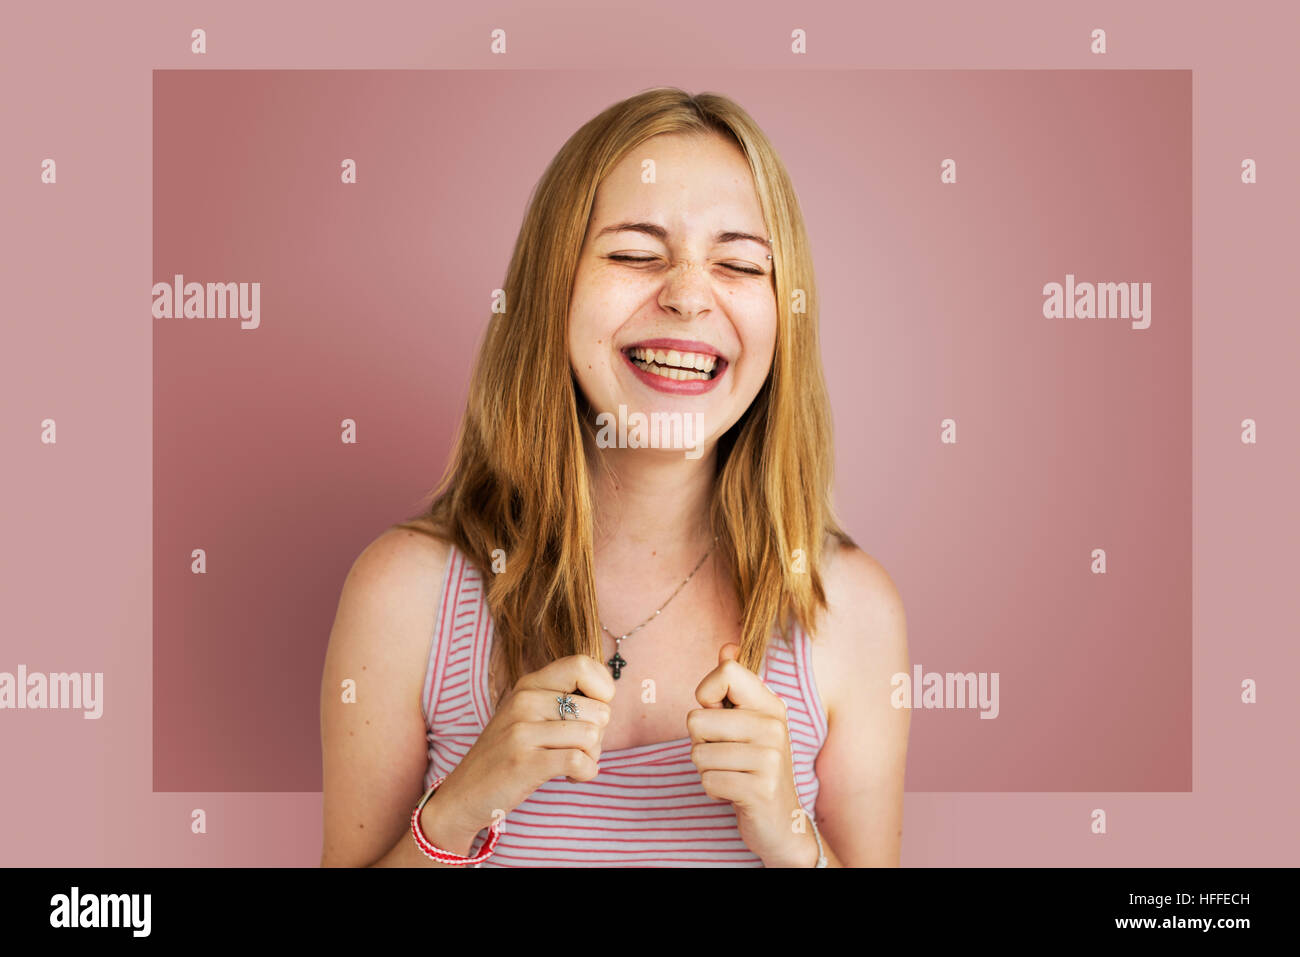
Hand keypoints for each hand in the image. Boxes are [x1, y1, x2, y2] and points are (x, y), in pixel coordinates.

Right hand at [428, 654, 614, 846]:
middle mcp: (525, 700)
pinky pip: (580, 762)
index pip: (584, 664)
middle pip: (599, 709)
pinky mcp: (524, 763)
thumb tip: (609, 693)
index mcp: (529, 684)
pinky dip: (585, 774)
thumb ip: (561, 698)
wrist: (464, 794)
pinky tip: (570, 777)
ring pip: (592, 736)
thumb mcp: (528, 714)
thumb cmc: (508, 754)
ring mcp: (522, 731)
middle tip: (575, 748)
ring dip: (591, 757)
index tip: (593, 712)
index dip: (603, 690)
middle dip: (598, 736)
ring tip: (570, 763)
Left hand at [687, 643, 819, 866]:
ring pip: (697, 754)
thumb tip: (728, 646)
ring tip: (733, 775)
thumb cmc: (756, 767)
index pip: (726, 673)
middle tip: (728, 755)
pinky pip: (707, 781)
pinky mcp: (760, 789)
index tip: (720, 716)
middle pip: (696, 719)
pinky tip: (736, 794)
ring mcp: (770, 758)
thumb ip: (735, 686)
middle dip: (701, 743)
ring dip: (707, 770)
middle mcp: (774, 726)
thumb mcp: (750, 723)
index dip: (707, 695)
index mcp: (771, 705)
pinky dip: (713, 792)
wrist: (783, 823)